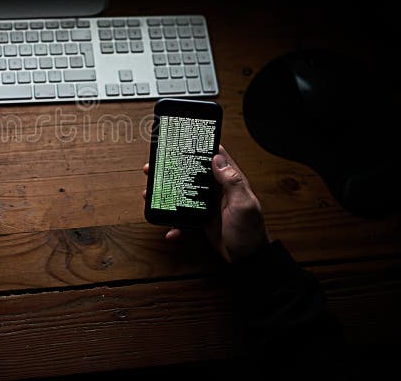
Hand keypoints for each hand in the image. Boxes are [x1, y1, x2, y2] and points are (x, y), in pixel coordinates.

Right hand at [142, 144, 269, 261]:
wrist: (248, 258)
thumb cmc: (250, 232)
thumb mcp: (244, 205)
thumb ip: (232, 182)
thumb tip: (217, 158)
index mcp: (229, 182)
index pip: (213, 157)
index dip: (197, 147)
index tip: (179, 142)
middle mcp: (216, 190)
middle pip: (191, 173)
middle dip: (171, 169)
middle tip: (154, 167)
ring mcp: (207, 204)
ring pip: (182, 193)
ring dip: (166, 194)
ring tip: (150, 193)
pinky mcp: (200, 218)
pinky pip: (182, 217)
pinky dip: (173, 222)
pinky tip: (169, 228)